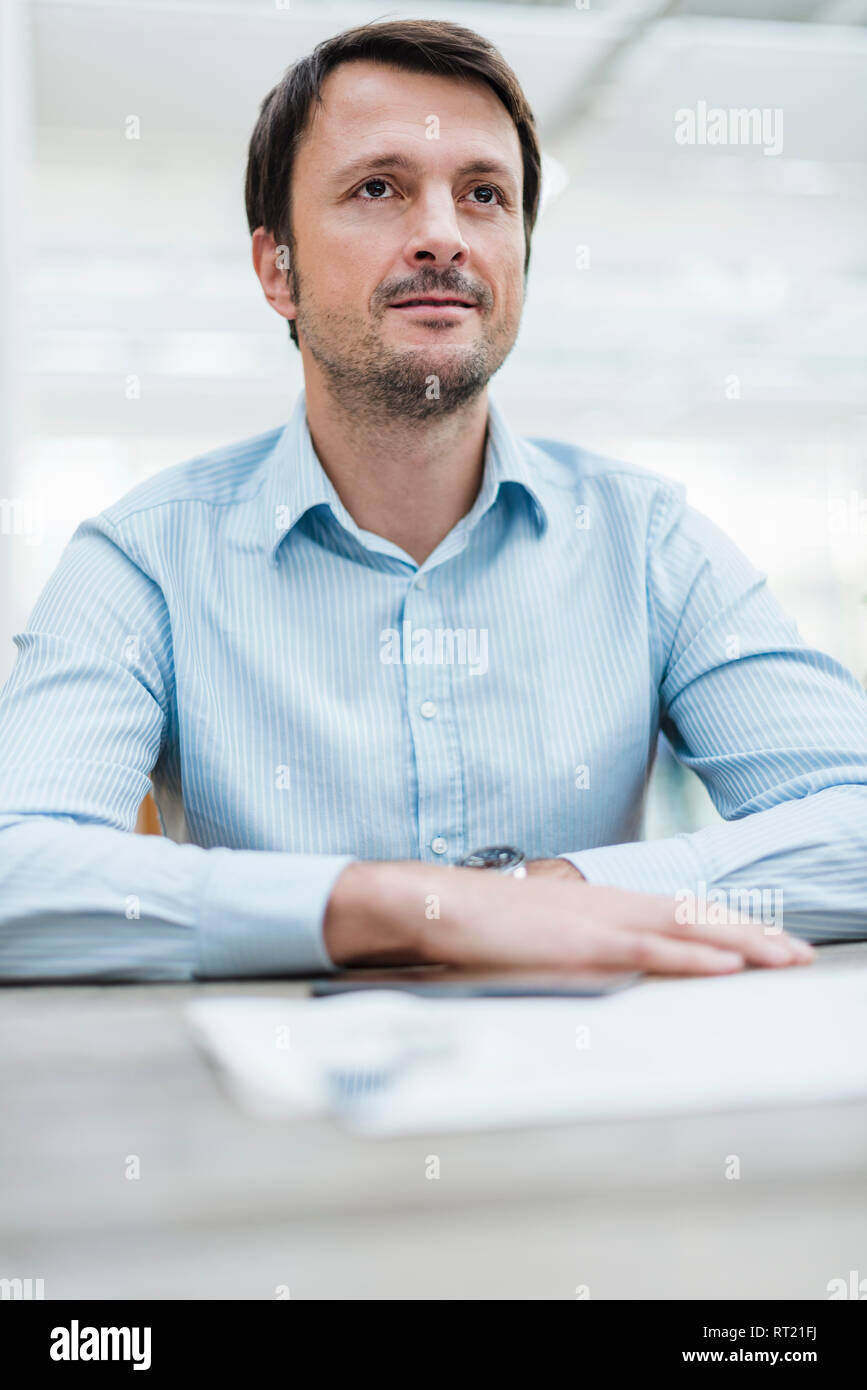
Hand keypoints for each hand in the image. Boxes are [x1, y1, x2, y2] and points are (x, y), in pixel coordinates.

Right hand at [325, 861, 814, 975]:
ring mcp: (599, 922)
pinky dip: (693, 956)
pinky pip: (650, 951)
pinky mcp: (583, 944)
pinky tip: (726, 964)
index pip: (681, 912)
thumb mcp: (542, 933)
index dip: (728, 926)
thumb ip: (578, 945)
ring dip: (743, 945)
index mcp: (603, 903)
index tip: (765, 941)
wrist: (438, 905)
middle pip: (698, 917)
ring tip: (785, 959)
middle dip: (754, 935)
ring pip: (688, 930)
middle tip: (798, 953)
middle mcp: (611, 905)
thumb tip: (603, 966)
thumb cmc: (483, 922)